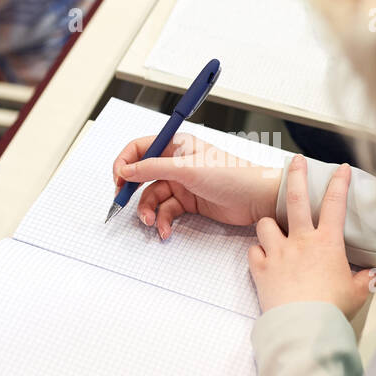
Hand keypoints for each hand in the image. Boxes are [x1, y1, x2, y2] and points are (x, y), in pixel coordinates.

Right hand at [112, 134, 281, 238]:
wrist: (257, 198)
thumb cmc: (231, 175)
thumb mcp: (187, 169)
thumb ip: (153, 168)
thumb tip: (125, 170)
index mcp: (176, 145)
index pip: (140, 148)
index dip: (125, 162)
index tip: (118, 179)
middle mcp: (176, 162)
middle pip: (142, 175)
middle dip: (131, 191)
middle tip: (122, 204)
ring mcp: (182, 183)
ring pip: (153, 197)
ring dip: (148, 211)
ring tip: (151, 223)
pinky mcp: (189, 202)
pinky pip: (166, 211)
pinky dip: (163, 221)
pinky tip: (165, 230)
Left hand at [249, 155, 374, 318]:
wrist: (303, 327)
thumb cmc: (331, 310)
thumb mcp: (356, 293)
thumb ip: (364, 280)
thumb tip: (373, 275)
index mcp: (327, 243)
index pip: (336, 204)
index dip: (339, 182)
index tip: (341, 168)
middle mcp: (300, 241)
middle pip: (294, 198)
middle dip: (295, 174)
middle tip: (295, 161)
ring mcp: (277, 253)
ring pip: (265, 223)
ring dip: (269, 225)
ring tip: (274, 231)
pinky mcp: (260, 269)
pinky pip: (253, 250)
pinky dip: (257, 253)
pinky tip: (264, 259)